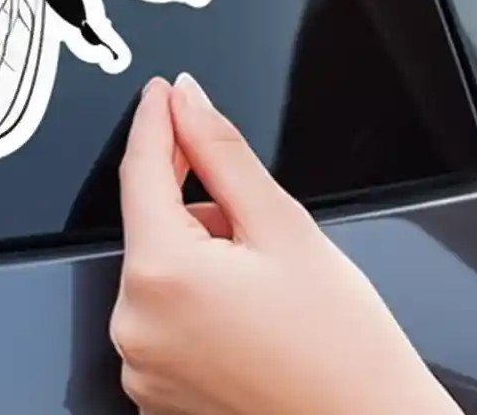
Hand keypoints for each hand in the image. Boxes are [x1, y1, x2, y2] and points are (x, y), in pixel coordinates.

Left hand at [110, 74, 461, 414]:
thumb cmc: (341, 349)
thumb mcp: (284, 227)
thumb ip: (222, 153)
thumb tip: (187, 102)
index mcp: (161, 276)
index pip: (140, 170)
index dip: (156, 121)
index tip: (164, 93)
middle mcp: (135, 327)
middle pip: (153, 228)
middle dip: (199, 212)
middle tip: (263, 235)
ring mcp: (140, 367)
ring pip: (161, 276)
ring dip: (200, 262)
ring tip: (268, 292)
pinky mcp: (153, 394)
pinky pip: (164, 323)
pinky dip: (196, 309)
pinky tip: (248, 322)